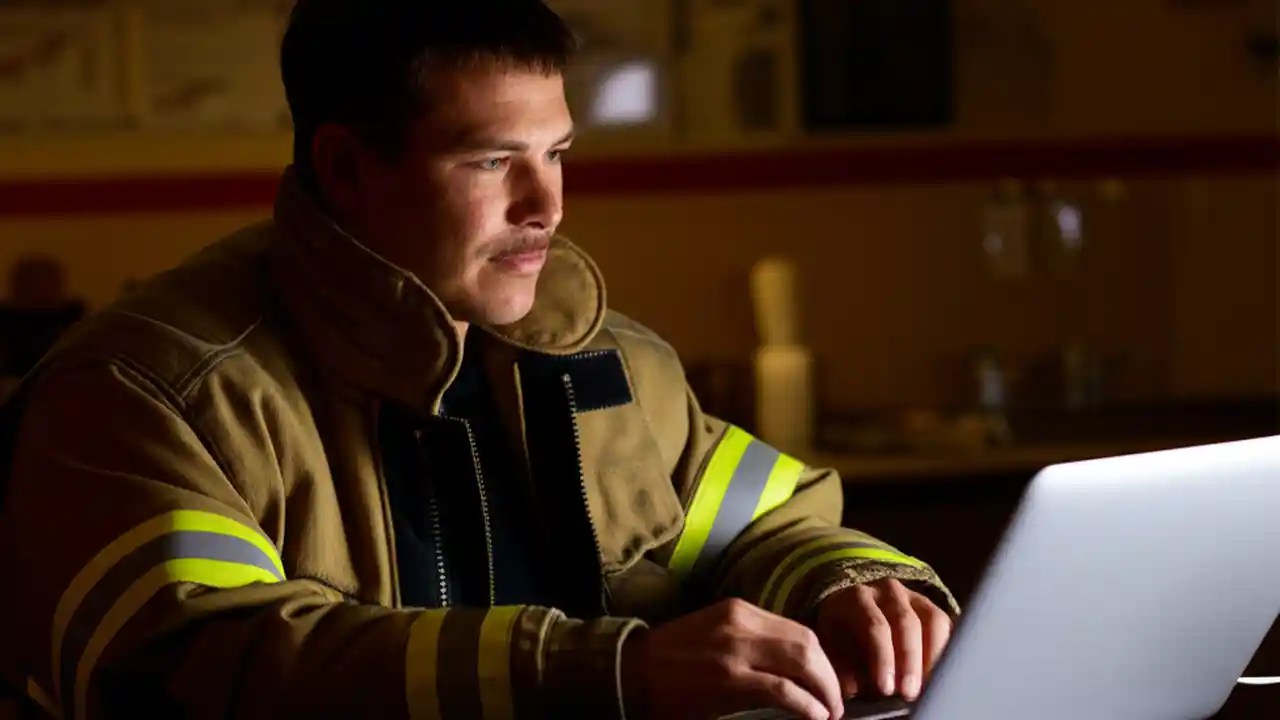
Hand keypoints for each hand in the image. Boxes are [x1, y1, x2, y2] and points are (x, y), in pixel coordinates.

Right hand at [622, 598, 844, 719]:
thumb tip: (791, 667)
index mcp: (739, 611)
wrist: (630, 673)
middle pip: (808, 643)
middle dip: (829, 675)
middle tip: (837, 701)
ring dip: (824, 690)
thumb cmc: (671, 661)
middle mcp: (741, 623)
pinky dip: (807, 705)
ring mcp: (735, 651)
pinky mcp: (730, 681)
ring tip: (830, 712)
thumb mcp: (714, 634)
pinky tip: (814, 717)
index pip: (797, 629)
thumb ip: (750, 641)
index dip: (821, 658)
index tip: (827, 681)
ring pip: (802, 662)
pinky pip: (783, 690)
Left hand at [815, 579, 952, 701]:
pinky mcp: (932, 607)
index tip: (885, 689)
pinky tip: (942, 672)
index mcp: (858, 597)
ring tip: (930, 686)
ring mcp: (913, 595)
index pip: (875, 627)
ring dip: (933, 656)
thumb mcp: (832, 644)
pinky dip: (946, 649)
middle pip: (906, 623)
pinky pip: (946, 624)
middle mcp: (888, 591)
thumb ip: (840, 665)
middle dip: (909, 662)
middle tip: (909, 693)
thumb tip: (851, 688)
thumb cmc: (842, 632)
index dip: (883, 659)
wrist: (853, 606)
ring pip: (932, 621)